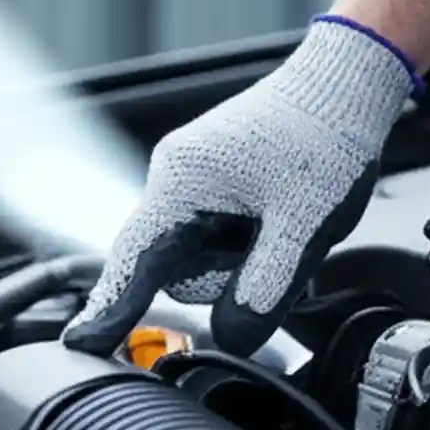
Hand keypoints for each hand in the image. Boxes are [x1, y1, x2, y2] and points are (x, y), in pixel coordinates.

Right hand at [62, 20, 414, 356]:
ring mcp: (195, 180)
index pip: (134, 262)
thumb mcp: (303, 228)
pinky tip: (284, 223)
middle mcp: (176, 179)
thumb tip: (232, 339)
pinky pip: (219, 234)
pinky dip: (250, 244)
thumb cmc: (325, 139)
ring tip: (289, 226)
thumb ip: (263, 290)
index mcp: (182, 184)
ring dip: (242, 261)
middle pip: (175, 267)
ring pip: (201, 255)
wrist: (347, 83)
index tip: (82, 346)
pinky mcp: (218, 183)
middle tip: (279, 250)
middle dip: (224, 277)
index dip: (111, 309)